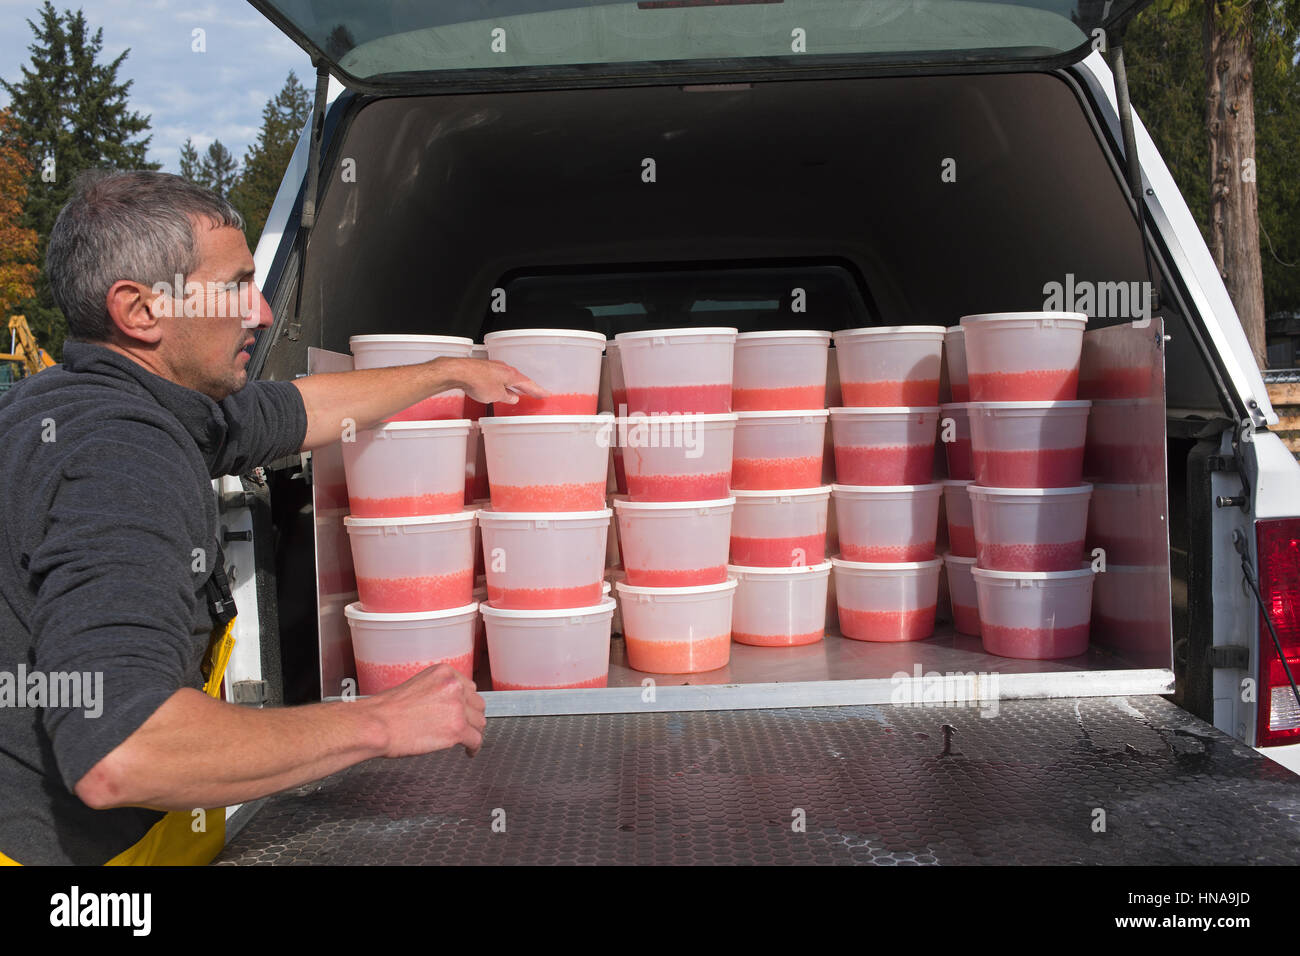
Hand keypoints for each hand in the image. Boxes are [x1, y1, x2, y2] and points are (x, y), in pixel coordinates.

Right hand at [371, 663, 486, 757]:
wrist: (377, 725)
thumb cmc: (386, 711)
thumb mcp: (416, 687)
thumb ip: (437, 692)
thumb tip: (449, 706)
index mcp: (444, 673)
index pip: (469, 688)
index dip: (466, 703)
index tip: (464, 711)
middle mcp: (454, 686)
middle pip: (477, 704)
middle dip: (471, 717)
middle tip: (464, 727)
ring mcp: (458, 707)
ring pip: (479, 722)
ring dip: (472, 732)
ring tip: (464, 740)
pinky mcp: (457, 729)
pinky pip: (476, 740)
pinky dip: (474, 748)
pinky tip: (469, 751)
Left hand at [443, 357, 548, 406]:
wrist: (459, 371)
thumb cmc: (478, 381)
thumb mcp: (496, 395)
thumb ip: (506, 397)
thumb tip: (512, 397)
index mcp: (511, 375)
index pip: (528, 384)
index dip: (537, 390)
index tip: (545, 394)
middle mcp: (504, 369)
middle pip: (519, 380)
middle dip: (527, 387)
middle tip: (535, 393)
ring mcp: (494, 368)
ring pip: (507, 378)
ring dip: (513, 385)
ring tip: (518, 392)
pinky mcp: (483, 369)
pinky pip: (497, 377)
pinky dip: (502, 383)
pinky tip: (499, 388)